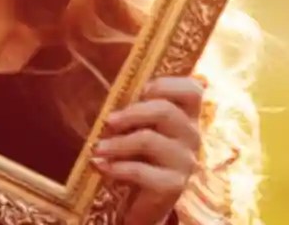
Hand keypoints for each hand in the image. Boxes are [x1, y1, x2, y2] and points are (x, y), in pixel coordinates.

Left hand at [93, 76, 204, 224]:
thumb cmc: (142, 157)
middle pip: (165, 111)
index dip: (165, 85)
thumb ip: (137, 112)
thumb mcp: (141, 130)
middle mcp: (192, 136)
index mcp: (187, 116)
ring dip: (117, 142)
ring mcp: (185, 162)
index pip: (192, 90)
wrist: (146, 203)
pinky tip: (100, 166)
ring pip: (149, 140)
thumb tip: (111, 96)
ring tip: (97, 148)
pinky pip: (140, 170)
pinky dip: (116, 167)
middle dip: (131, 113)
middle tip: (108, 121)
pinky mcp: (173, 186)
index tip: (141, 91)